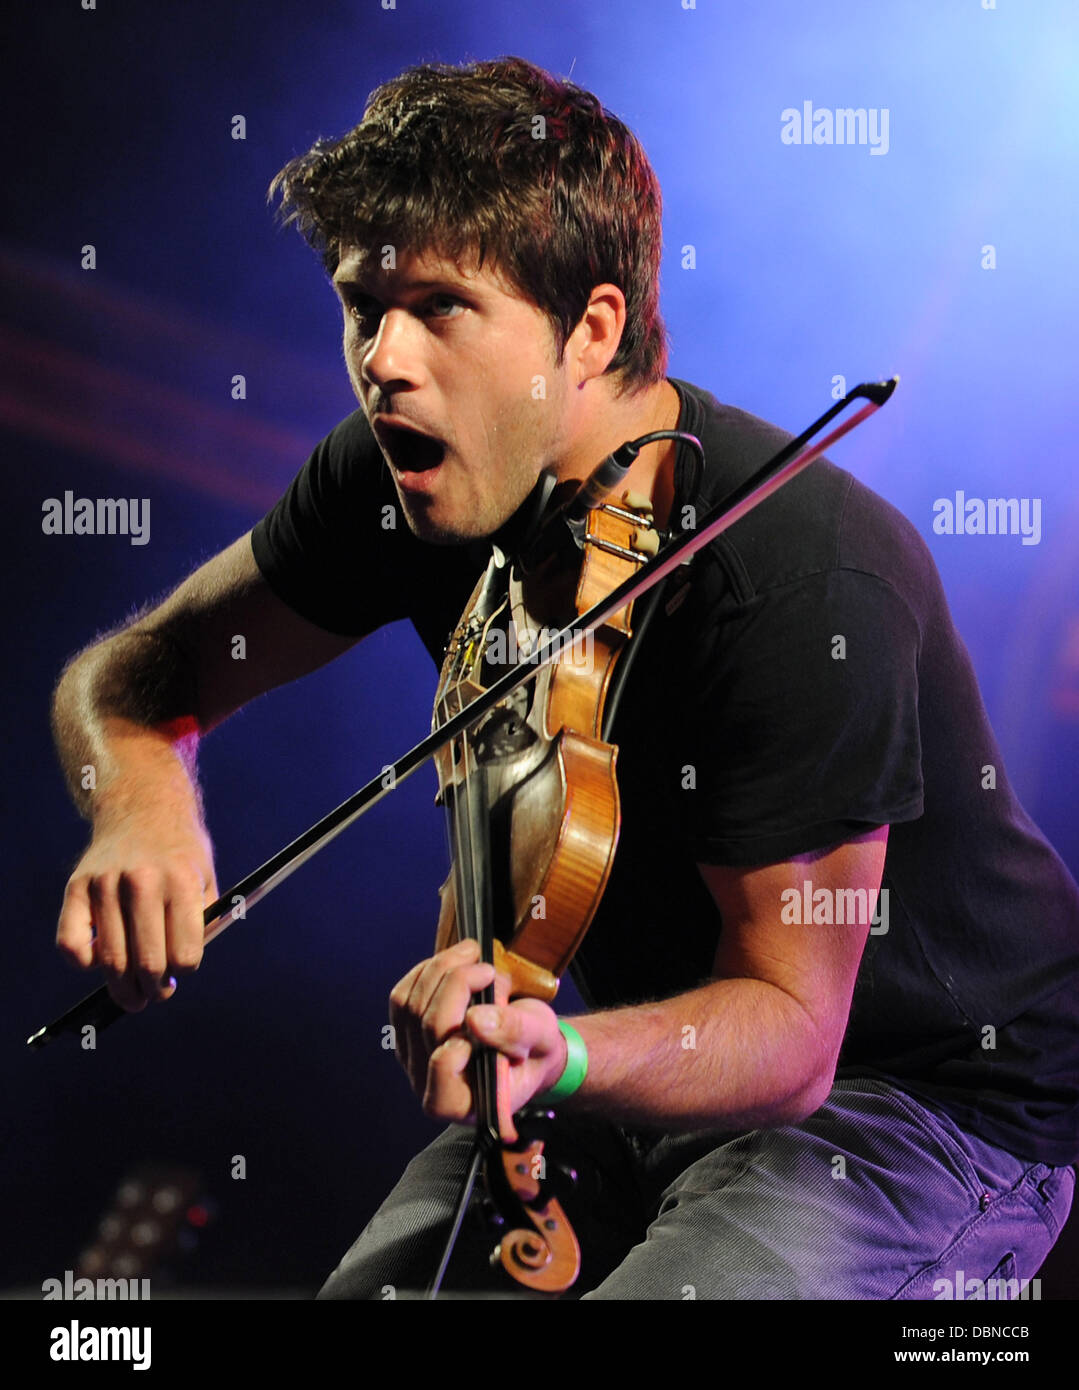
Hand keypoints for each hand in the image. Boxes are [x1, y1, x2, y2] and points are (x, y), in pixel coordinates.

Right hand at [56, 803, 217, 1012]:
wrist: (144, 807)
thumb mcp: (207, 880)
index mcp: (182, 882)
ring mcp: (105, 884)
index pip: (184, 955)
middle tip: (155, 994)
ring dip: (123, 988)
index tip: (182, 970)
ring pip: (111, 961)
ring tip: (133, 992)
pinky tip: (99, 961)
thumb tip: (179, 972)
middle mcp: (142, 882)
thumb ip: (202, 924)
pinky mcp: (77, 887)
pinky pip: (71, 944)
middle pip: (147, 964)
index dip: (184, 971)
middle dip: (154, 990)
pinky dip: (83, 963)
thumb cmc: (180, 852)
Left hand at [389, 938, 568, 1141]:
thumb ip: (515, 1033)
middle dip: (458, 983)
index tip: (493, 1005)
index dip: (462, 1032)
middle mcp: (429, 1086)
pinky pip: (401, 997)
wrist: (524, 1047)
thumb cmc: (534, 1050)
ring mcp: (412, 1060)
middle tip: (488, 968)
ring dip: (441, 969)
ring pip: (410, 1004)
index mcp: (464, 1102)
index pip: (444, 1067)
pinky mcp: (405, 1035)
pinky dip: (425, 972)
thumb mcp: (541, 1040)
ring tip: (474, 956)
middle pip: (428, 1024)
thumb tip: (476, 1019)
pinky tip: (453, 962)